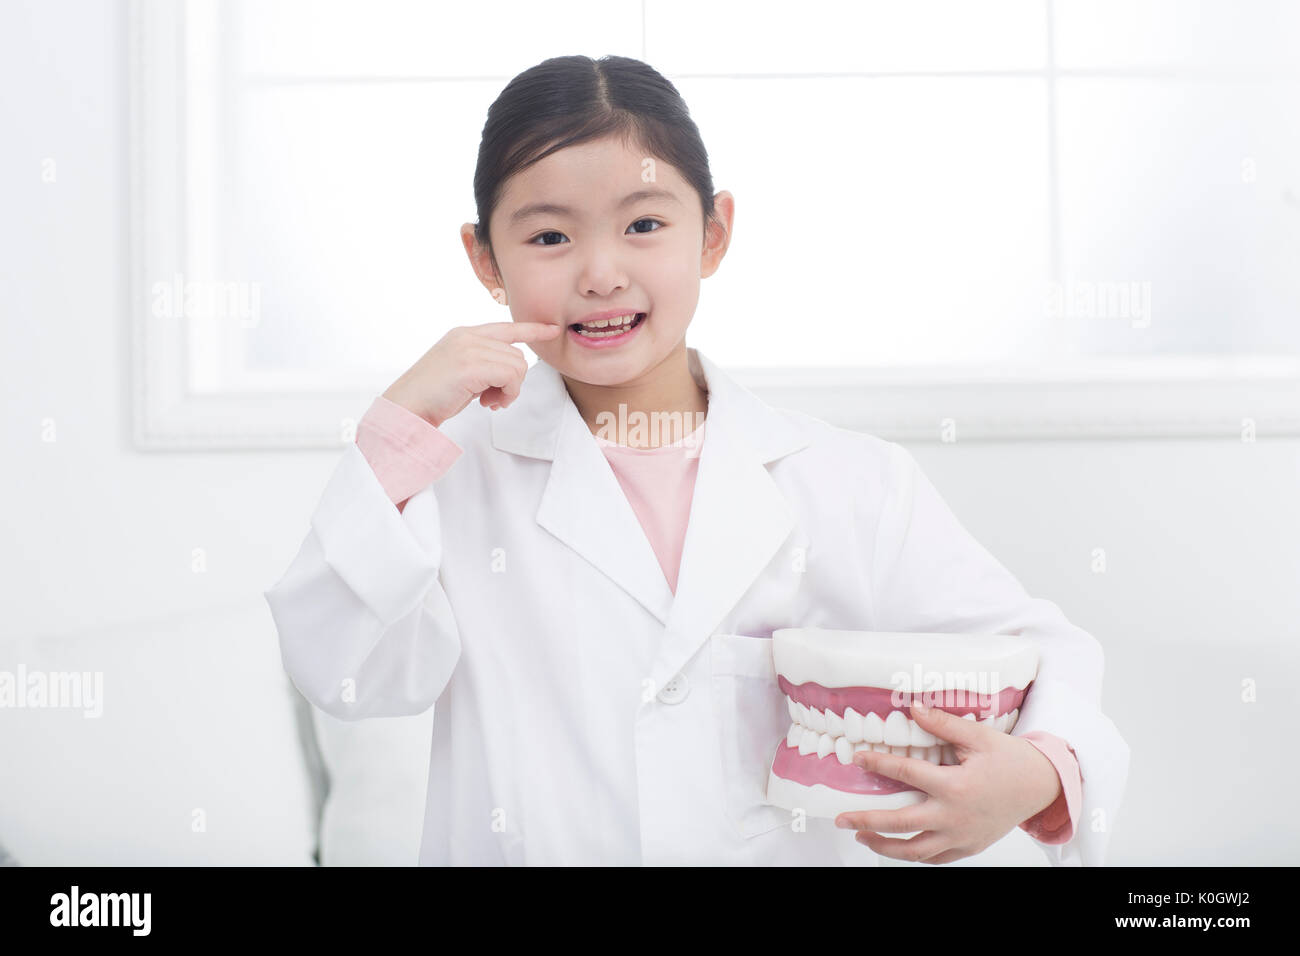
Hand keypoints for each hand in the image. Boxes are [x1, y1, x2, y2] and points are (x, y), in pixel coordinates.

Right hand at [382, 321, 561, 426]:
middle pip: (517, 355)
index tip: (552, 329)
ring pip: (517, 366)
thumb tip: (511, 373)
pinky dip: (508, 394)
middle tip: (494, 399)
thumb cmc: (432, 397)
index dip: (532, 329)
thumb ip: (483, 364)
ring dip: (510, 391)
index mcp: (464, 334)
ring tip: (489, 402)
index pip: (506, 327)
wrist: (406, 408)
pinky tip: (489, 403)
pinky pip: (511, 377)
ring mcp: (469, 349)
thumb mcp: (461, 372)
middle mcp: (467, 336)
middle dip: (513, 382)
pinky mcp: (471, 366)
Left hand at [833, 700, 1062, 863]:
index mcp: (956, 786)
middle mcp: (955, 817)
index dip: (878, 765)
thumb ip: (943, 724)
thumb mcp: (979, 736)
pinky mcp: (969, 847)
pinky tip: (895, 847)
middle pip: (901, 823)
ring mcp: (961, 837)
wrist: (1042, 787)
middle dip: (867, 821)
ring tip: (862, 836)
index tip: (857, 759)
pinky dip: (912, 855)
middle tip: (842, 819)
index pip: (906, 775)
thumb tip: (913, 708)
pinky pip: (935, 858)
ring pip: (915, 850)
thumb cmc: (1010, 759)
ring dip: (884, 846)